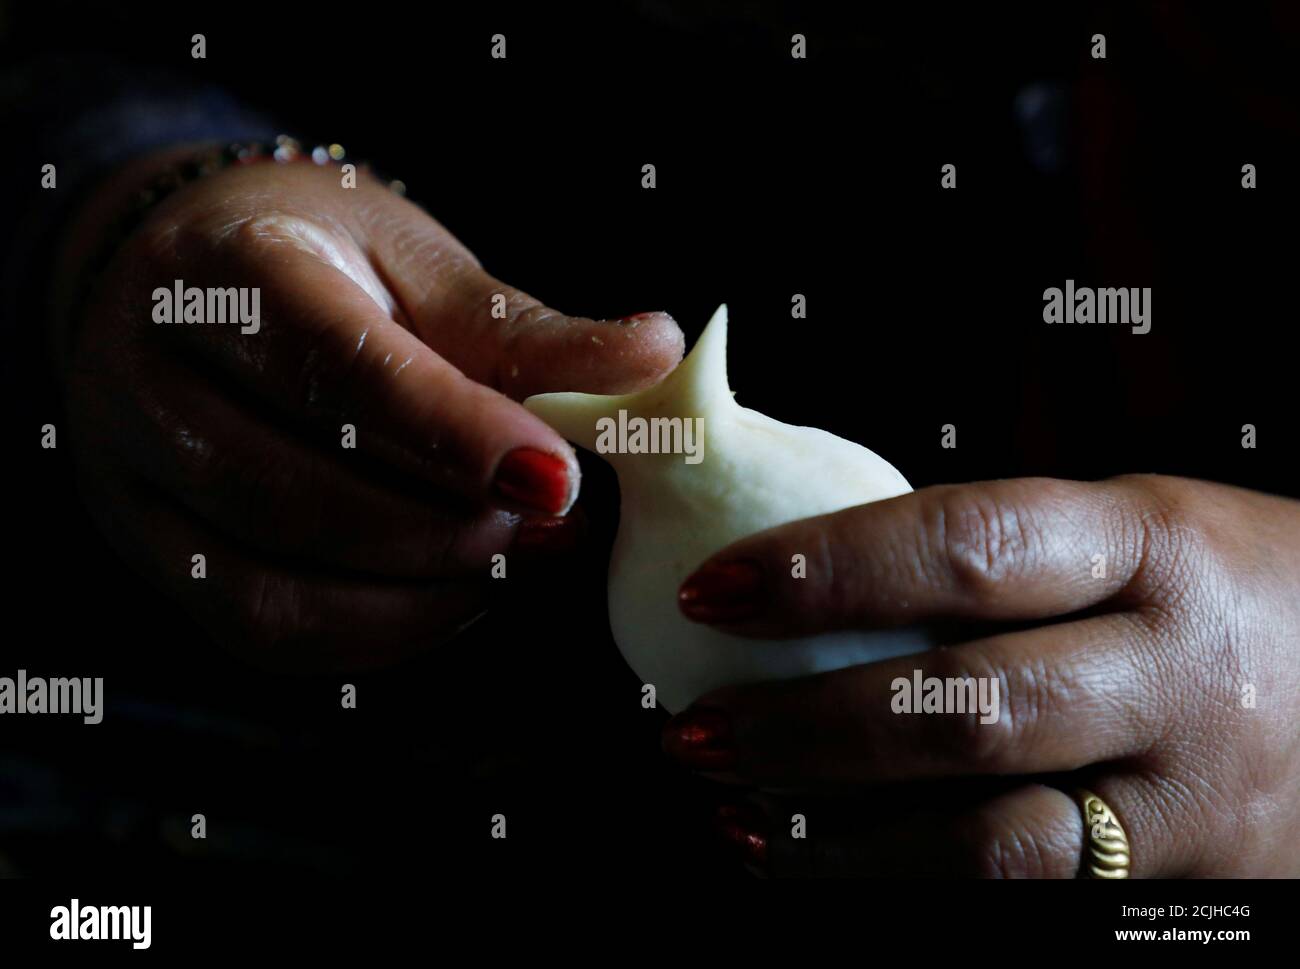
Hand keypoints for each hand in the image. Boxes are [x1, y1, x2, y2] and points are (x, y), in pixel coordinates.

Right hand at [59, 151, 682, 670]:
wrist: (183, 279)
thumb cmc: (323, 262)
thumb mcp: (417, 263)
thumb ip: (526, 328)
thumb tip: (658, 353)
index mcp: (225, 270)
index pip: (338, 366)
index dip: (455, 432)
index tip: (559, 479)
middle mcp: (146, 374)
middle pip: (299, 490)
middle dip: (449, 526)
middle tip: (558, 523)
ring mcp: (132, 472)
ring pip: (274, 577)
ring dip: (421, 587)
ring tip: (515, 555)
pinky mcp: (152, 547)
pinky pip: (262, 629)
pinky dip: (376, 631)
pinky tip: (453, 594)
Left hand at [665, 475, 1299, 875]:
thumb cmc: (1228, 588)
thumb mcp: (1140, 530)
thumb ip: (1003, 553)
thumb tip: (820, 567)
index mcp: (1151, 545)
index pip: (967, 545)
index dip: (827, 568)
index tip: (715, 588)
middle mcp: (1172, 672)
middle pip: (964, 705)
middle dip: (806, 725)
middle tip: (695, 728)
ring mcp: (1187, 797)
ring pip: (991, 841)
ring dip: (839, 835)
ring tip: (736, 811)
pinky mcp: (1182, 889)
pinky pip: (1023, 905)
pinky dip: (902, 889)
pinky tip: (823, 866)